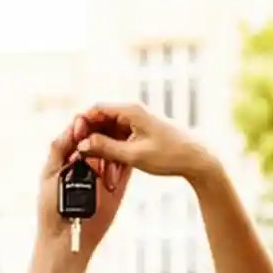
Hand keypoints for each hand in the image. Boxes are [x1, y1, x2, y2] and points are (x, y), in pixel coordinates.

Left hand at [36, 115, 130, 257]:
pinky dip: (128, 158)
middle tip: (110, 118)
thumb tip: (72, 127)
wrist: (66, 238)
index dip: (84, 124)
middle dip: (104, 129)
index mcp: (68, 159)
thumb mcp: (49, 175)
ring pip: (113, 151)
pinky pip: (125, 170)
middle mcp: (87, 165)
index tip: (89, 116)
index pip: (78, 135)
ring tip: (122, 127)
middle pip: (98, 140)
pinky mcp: (116, 187)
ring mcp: (103, 176)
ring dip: (117, 140)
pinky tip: (130, 146)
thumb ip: (59, 150)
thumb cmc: (50, 208)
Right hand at [74, 102, 215, 181]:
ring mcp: (137, 121)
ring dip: (100, 144)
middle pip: (100, 118)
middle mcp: (133, 111)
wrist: (197, 159)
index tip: (75, 140)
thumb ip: (106, 148)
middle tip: (80, 154)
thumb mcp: (134, 155)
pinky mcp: (141, 131)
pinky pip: (119, 136)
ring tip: (93, 162)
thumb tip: (83, 144)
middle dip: (89, 135)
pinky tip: (108, 163)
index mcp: (131, 110)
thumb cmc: (170, 155)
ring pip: (108, 129)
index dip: (81, 123)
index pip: (96, 109)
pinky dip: (111, 147)